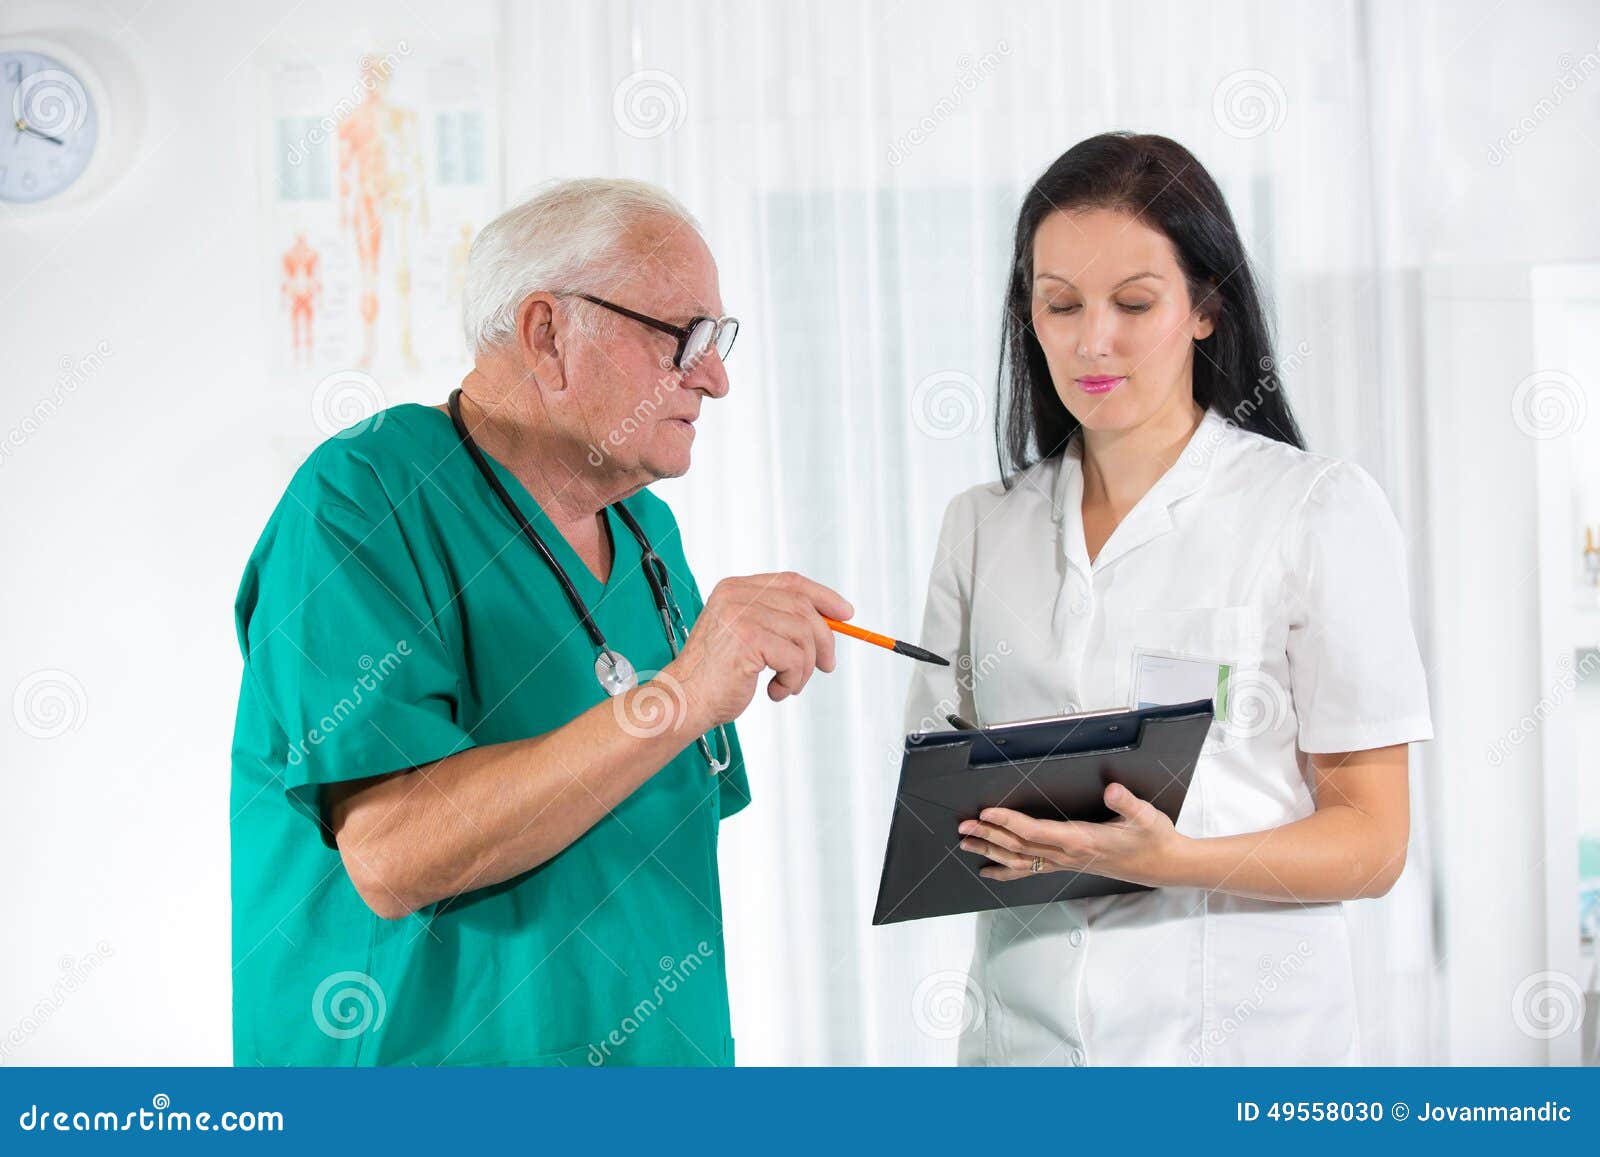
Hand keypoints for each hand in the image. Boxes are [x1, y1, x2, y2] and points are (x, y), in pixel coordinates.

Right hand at [667, 572, 853, 727]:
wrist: (684, 700)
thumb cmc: (715, 677)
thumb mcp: (747, 638)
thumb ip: (777, 623)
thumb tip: (827, 624)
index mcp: (736, 589)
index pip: (791, 582)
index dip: (823, 596)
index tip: (845, 613)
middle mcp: (738, 595)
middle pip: (804, 607)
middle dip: (823, 640)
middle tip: (826, 665)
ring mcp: (742, 615)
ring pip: (804, 634)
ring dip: (805, 667)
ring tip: (788, 684)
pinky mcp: (748, 639)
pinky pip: (795, 658)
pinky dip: (793, 680)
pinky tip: (775, 690)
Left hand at [957, 783, 1186, 885]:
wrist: (1163, 864)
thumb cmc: (1153, 837)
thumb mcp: (1146, 816)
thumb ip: (1127, 803)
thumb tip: (1112, 790)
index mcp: (1082, 839)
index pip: (1037, 831)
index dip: (1009, 822)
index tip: (987, 813)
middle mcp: (1068, 854)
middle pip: (1020, 846)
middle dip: (989, 836)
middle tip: (962, 827)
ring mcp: (1066, 862)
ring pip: (1020, 860)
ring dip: (991, 852)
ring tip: (965, 845)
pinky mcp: (1067, 864)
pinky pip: (1031, 870)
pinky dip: (1006, 871)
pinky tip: (988, 871)